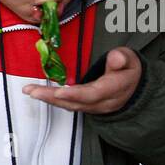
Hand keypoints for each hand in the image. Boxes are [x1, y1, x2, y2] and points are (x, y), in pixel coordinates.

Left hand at [23, 47, 141, 113]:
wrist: (134, 89)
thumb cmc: (129, 70)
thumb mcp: (131, 60)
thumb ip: (122, 59)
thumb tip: (116, 57)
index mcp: (114, 89)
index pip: (93, 94)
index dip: (75, 94)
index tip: (58, 92)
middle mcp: (102, 102)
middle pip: (75, 102)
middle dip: (52, 98)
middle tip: (32, 91)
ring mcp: (93, 107)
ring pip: (69, 105)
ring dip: (48, 99)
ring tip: (30, 91)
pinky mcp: (86, 107)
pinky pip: (68, 105)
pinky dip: (53, 100)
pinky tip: (39, 94)